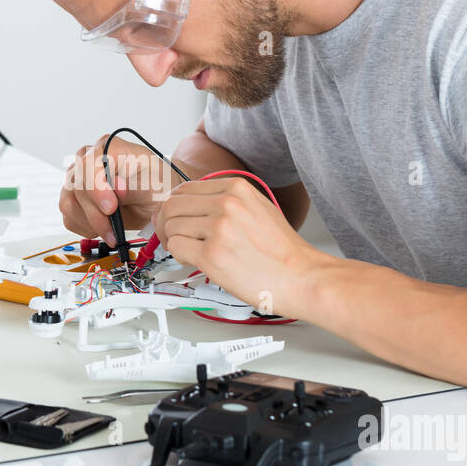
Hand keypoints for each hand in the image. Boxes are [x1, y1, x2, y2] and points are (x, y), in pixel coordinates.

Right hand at [59, 135, 180, 244]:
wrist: (155, 197)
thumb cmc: (158, 185)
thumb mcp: (156, 186)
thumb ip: (136, 186)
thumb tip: (118, 188)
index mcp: (109, 148)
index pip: (89, 164)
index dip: (96, 188)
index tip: (111, 208)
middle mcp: (90, 159)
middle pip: (77, 186)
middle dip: (96, 214)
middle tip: (114, 228)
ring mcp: (79, 179)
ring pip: (68, 202)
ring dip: (89, 223)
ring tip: (111, 231)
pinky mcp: (75, 198)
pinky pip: (68, 216)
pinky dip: (85, 227)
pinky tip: (103, 228)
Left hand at [154, 177, 320, 315]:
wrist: (301, 277)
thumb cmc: (283, 251)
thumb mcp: (258, 208)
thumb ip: (226, 200)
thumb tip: (193, 205)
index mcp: (237, 188)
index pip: (185, 188)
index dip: (174, 205)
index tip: (174, 218)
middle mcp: (227, 204)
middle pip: (172, 206)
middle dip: (165, 223)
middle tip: (170, 236)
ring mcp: (219, 229)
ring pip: (171, 227)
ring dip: (173, 242)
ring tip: (190, 252)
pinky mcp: (212, 256)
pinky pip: (176, 249)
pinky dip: (179, 256)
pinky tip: (195, 261)